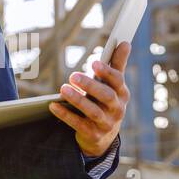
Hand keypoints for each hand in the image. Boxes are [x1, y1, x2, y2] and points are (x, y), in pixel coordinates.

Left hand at [48, 40, 129, 157]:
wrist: (102, 136)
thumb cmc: (106, 101)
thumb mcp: (113, 85)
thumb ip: (117, 64)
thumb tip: (125, 42)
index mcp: (122, 94)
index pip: (118, 81)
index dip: (107, 72)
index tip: (94, 62)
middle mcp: (117, 109)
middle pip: (106, 96)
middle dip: (90, 85)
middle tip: (73, 75)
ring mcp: (106, 124)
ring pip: (93, 112)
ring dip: (77, 100)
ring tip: (62, 89)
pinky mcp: (93, 135)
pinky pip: (78, 124)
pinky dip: (65, 115)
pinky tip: (53, 105)